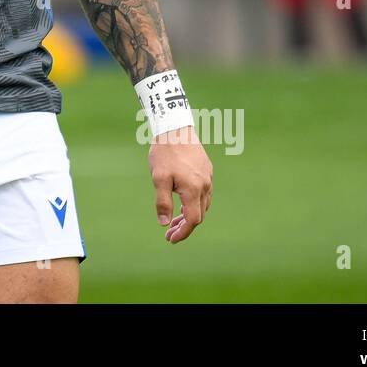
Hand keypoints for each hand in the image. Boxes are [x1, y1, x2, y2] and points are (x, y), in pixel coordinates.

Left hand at [148, 124, 212, 243]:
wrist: (175, 127)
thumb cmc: (165, 152)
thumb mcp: (159, 178)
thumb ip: (163, 202)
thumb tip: (165, 223)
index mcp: (194, 190)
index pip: (192, 220)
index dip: (182, 233)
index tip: (170, 239)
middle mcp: (205, 186)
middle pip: (198, 214)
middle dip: (184, 226)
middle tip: (169, 233)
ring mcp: (207, 177)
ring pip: (202, 204)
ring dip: (189, 215)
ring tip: (174, 220)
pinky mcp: (206, 169)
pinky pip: (203, 193)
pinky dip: (193, 203)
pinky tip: (182, 202)